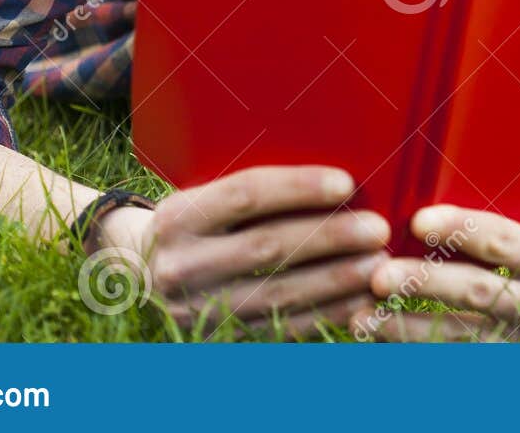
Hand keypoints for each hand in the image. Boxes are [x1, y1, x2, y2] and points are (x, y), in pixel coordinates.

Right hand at [96, 165, 389, 338]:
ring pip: (278, 294)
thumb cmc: (196, 221)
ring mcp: (196, 309)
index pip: (245, 195)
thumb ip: (255, 191)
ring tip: (379, 264)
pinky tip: (359, 299)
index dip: (298, 188)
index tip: (347, 183)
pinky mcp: (215, 340)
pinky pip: (280, 328)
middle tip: (378, 228)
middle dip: (331, 238)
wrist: (140, 273)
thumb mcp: (205, 193)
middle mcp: (181, 264)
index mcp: (179, 215)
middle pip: (267, 247)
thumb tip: (338, 177)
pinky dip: (325, 313)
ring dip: (337, 280)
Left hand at [351, 206, 519, 340]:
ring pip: (465, 339)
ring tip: (365, 317)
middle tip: (378, 275)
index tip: (416, 220)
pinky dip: (424, 355)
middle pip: (480, 293)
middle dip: (425, 283)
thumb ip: (503, 235)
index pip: (504, 242)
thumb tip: (425, 218)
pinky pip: (466, 363)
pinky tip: (387, 345)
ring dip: (409, 329)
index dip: (459, 229)